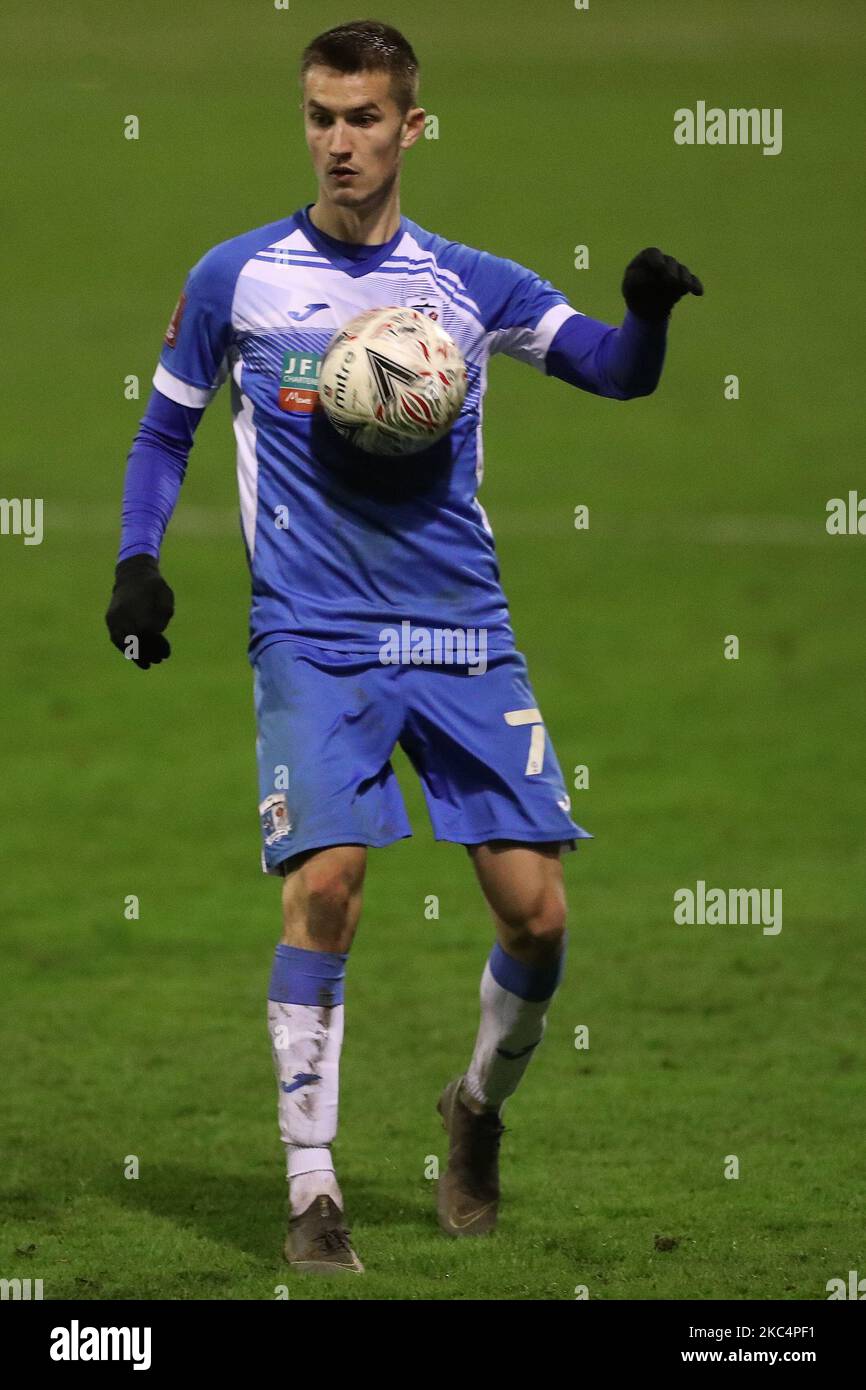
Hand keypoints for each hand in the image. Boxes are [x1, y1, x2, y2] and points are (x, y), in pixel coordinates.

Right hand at [106, 554, 173, 668]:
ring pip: (122, 642)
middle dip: (147, 654)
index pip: (147, 634)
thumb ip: (164, 612)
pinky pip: (115, 638)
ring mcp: (114, 616)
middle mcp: (123, 613)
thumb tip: (158, 631)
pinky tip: (135, 656)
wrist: (132, 575)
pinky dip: (125, 649)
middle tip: (159, 661)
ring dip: (135, 655)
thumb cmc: (153, 586)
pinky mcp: (110, 619)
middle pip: (134, 640)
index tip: (166, 653)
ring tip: (147, 665)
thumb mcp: (165, 595)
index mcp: (137, 606)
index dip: (156, 646)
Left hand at [622, 247, 703, 320]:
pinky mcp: (684, 282)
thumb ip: (635, 280)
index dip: (656, 260)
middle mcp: (662, 262)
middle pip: (669, 262)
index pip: (652, 254)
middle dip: (671, 270)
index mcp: (646, 259)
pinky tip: (698, 293)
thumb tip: (650, 278)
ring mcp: (675, 271)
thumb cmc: (635, 294)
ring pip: (682, 270)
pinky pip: (693, 281)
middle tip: (671, 280)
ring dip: (684, 278)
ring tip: (685, 287)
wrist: (646, 309)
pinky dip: (695, 285)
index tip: (659, 268)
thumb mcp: (629, 288)